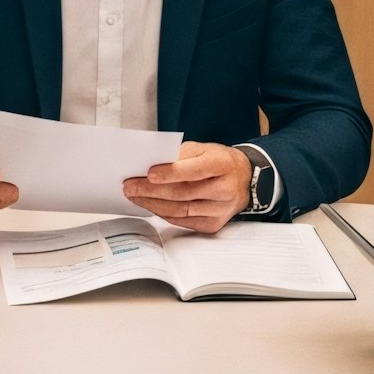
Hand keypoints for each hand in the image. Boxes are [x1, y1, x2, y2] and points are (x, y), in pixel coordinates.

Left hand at [123, 143, 252, 233]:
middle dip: (152, 191)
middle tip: (130, 187)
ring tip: (135, 197)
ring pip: (180, 210)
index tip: (148, 174)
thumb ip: (179, 155)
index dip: (170, 173)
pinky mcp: (213, 224)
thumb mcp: (203, 149)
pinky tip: (150, 206)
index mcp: (222, 164)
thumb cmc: (218, 162)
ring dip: (153, 204)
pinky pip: (182, 221)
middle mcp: (224, 189)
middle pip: (183, 193)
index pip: (194, 171)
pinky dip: (163, 214)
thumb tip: (151, 166)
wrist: (242, 180)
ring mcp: (220, 210)